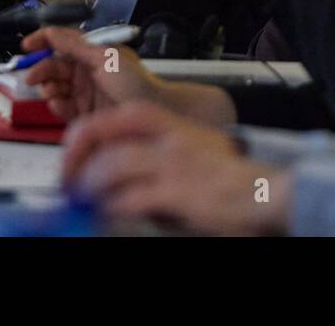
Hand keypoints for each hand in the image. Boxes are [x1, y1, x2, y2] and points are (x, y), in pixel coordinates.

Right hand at [23, 26, 235, 124]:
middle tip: (32, 76)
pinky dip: (56, 105)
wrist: (153, 112)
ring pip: (53, 86)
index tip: (26, 45)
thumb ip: (76, 45)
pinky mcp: (83, 111)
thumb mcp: (105, 57)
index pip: (61, 41)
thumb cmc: (137, 82)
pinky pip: (60, 106)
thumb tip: (52, 31)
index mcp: (93, 52)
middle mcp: (86, 69)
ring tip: (51, 92)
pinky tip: (59, 104)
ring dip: (47, 88)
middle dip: (40, 69)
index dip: (42, 41)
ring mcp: (84, 91)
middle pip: (53, 65)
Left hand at [62, 101, 289, 234]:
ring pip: (110, 165)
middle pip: (102, 134)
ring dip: (88, 187)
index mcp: (170, 124)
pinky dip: (111, 208)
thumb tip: (115, 179)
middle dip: (74, 161)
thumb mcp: (190, 153)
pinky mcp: (179, 191)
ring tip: (82, 204)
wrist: (267, 191)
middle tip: (67, 185)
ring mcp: (173, 163)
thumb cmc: (230, 177)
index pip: (111, 119)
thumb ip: (154, 157)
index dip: (81, 140)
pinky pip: (130, 197)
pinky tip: (108, 216)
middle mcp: (168, 137)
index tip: (70, 162)